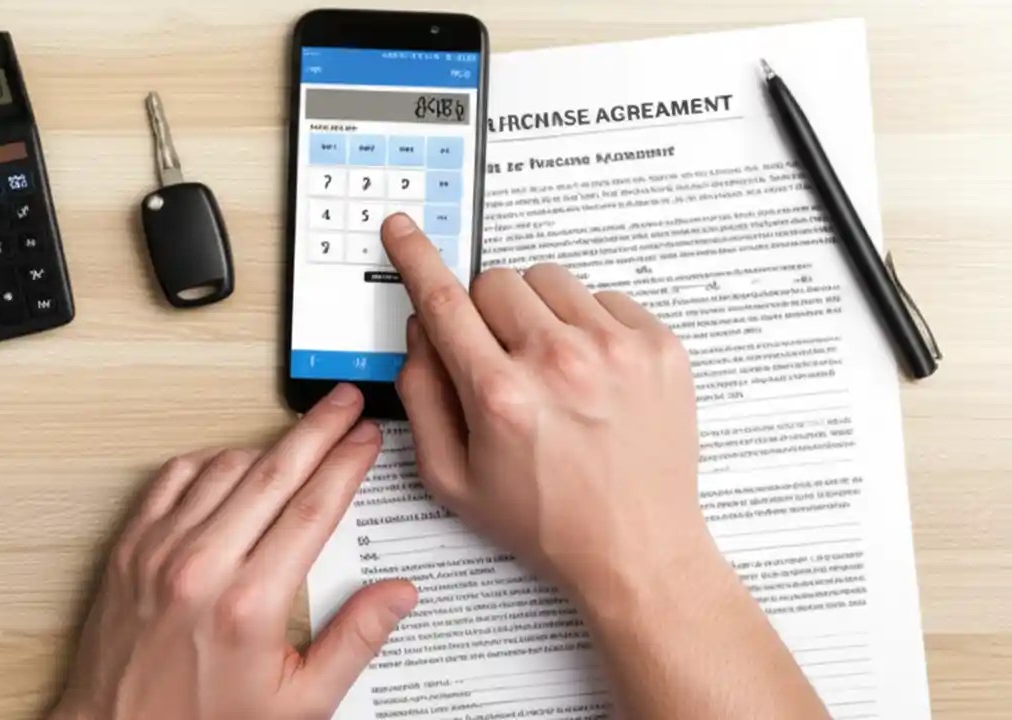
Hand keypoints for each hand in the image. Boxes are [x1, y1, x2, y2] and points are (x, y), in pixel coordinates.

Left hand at [51, 385, 416, 719]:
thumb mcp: (298, 703)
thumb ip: (354, 641)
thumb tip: (397, 594)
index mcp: (250, 603)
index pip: (313, 508)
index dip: (346, 463)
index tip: (366, 438)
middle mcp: (201, 566)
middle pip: (275, 472)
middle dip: (318, 429)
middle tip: (344, 402)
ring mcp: (159, 551)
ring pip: (225, 467)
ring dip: (268, 445)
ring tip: (300, 437)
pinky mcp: (128, 548)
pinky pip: (173, 478)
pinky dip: (209, 461)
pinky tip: (232, 462)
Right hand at [382, 213, 708, 607]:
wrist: (637, 549)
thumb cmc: (547, 522)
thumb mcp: (452, 478)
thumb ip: (422, 396)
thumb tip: (420, 334)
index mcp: (501, 396)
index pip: (444, 301)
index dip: (416, 257)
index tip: (404, 229)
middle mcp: (559, 363)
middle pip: (496, 281)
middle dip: (486, 314)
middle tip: (501, 360)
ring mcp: (616, 349)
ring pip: (549, 280)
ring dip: (538, 312)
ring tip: (551, 368)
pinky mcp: (658, 346)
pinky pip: (604, 297)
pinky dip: (588, 325)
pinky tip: (591, 374)